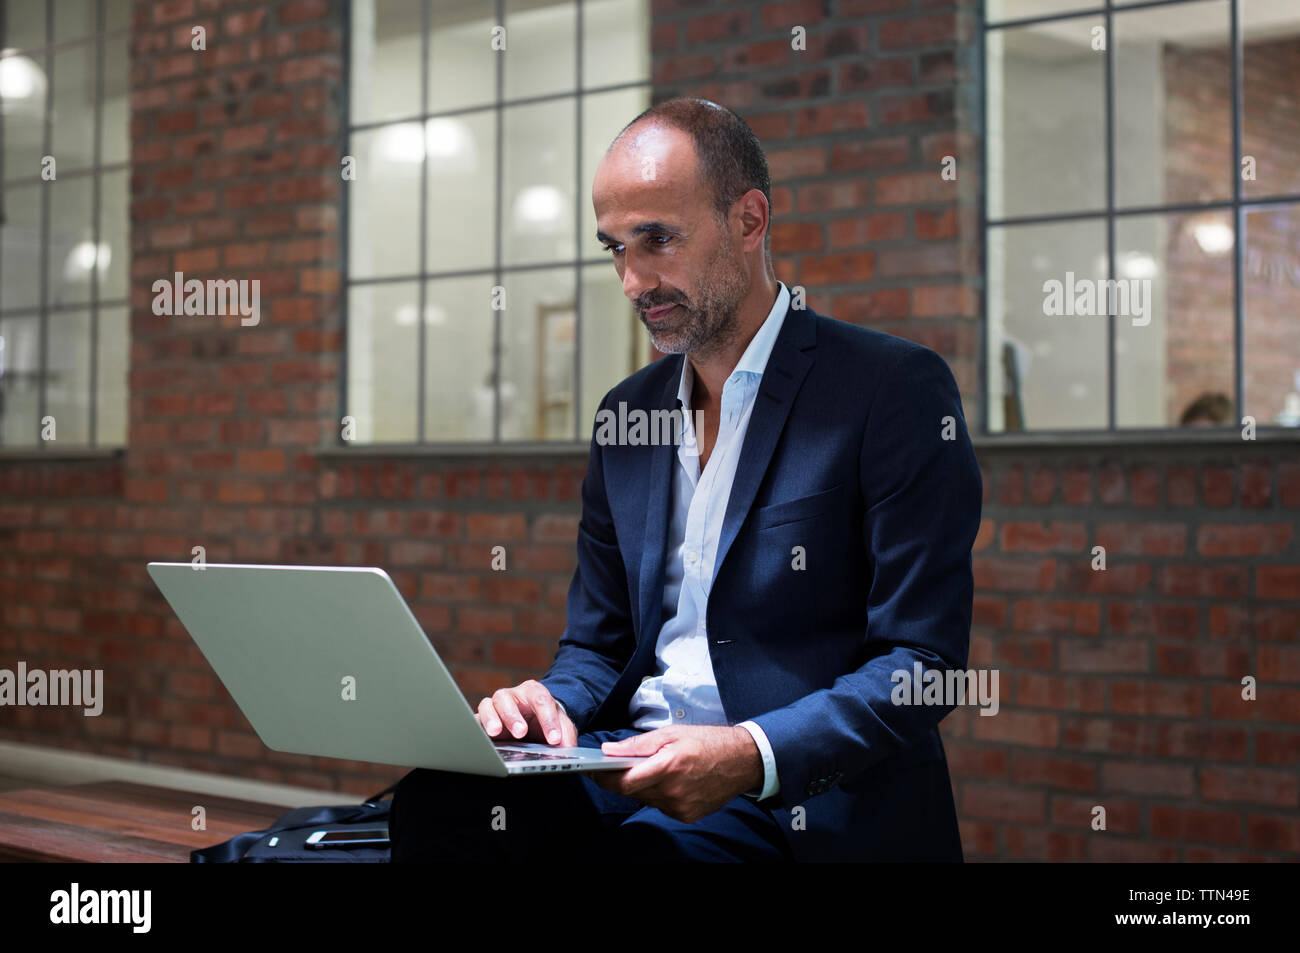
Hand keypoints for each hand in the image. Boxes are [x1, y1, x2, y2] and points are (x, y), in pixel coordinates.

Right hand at [476, 679, 576, 746]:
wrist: (534, 722)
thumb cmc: (545, 721)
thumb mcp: (560, 725)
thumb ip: (566, 733)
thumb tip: (569, 748)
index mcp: (533, 692)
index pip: (541, 699)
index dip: (548, 719)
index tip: (554, 739)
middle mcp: (512, 696)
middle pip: (508, 698)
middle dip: (514, 716)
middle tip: (521, 732)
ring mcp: (494, 707)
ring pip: (488, 705)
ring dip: (491, 718)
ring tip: (495, 732)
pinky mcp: (482, 720)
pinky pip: (475, 720)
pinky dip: (476, 727)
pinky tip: (480, 739)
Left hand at [593, 725, 762, 822]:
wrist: (742, 761)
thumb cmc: (708, 742)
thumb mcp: (672, 733)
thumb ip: (638, 744)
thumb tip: (610, 751)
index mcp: (669, 766)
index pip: (625, 781)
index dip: (604, 777)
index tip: (592, 771)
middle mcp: (673, 791)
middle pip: (631, 792)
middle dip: (619, 780)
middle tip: (612, 767)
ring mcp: (680, 806)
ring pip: (644, 799)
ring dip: (638, 786)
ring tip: (644, 769)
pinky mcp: (686, 815)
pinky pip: (660, 805)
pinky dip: (656, 794)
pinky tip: (664, 781)